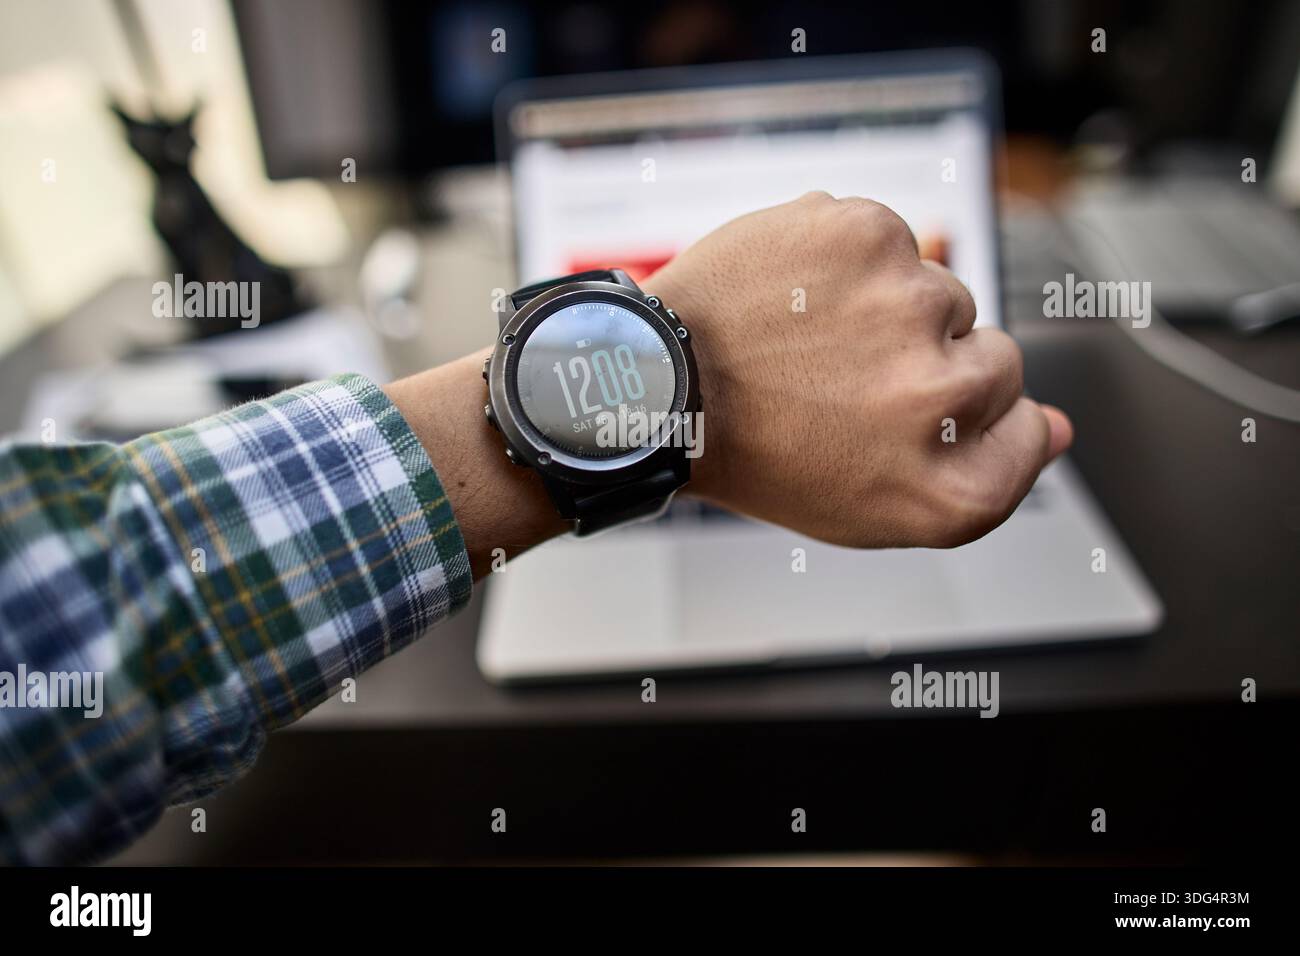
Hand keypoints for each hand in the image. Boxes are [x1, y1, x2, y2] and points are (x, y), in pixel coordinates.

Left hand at [644, 191, 1072, 548]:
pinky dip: (851, 263)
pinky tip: (800, 296)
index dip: (973, 421)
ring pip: (943, 295)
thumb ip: (982, 475)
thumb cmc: (760, 450)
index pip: (1032, 433)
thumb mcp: (875, 509)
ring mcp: (912, 309)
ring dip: (889, 312)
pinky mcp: (869, 235)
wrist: (658, 387)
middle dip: (927, 367)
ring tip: (811, 342)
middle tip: (843, 384)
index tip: (909, 416)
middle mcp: (948, 396)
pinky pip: (894, 245)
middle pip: (997, 360)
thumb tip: (1057, 426)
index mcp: (952, 487)